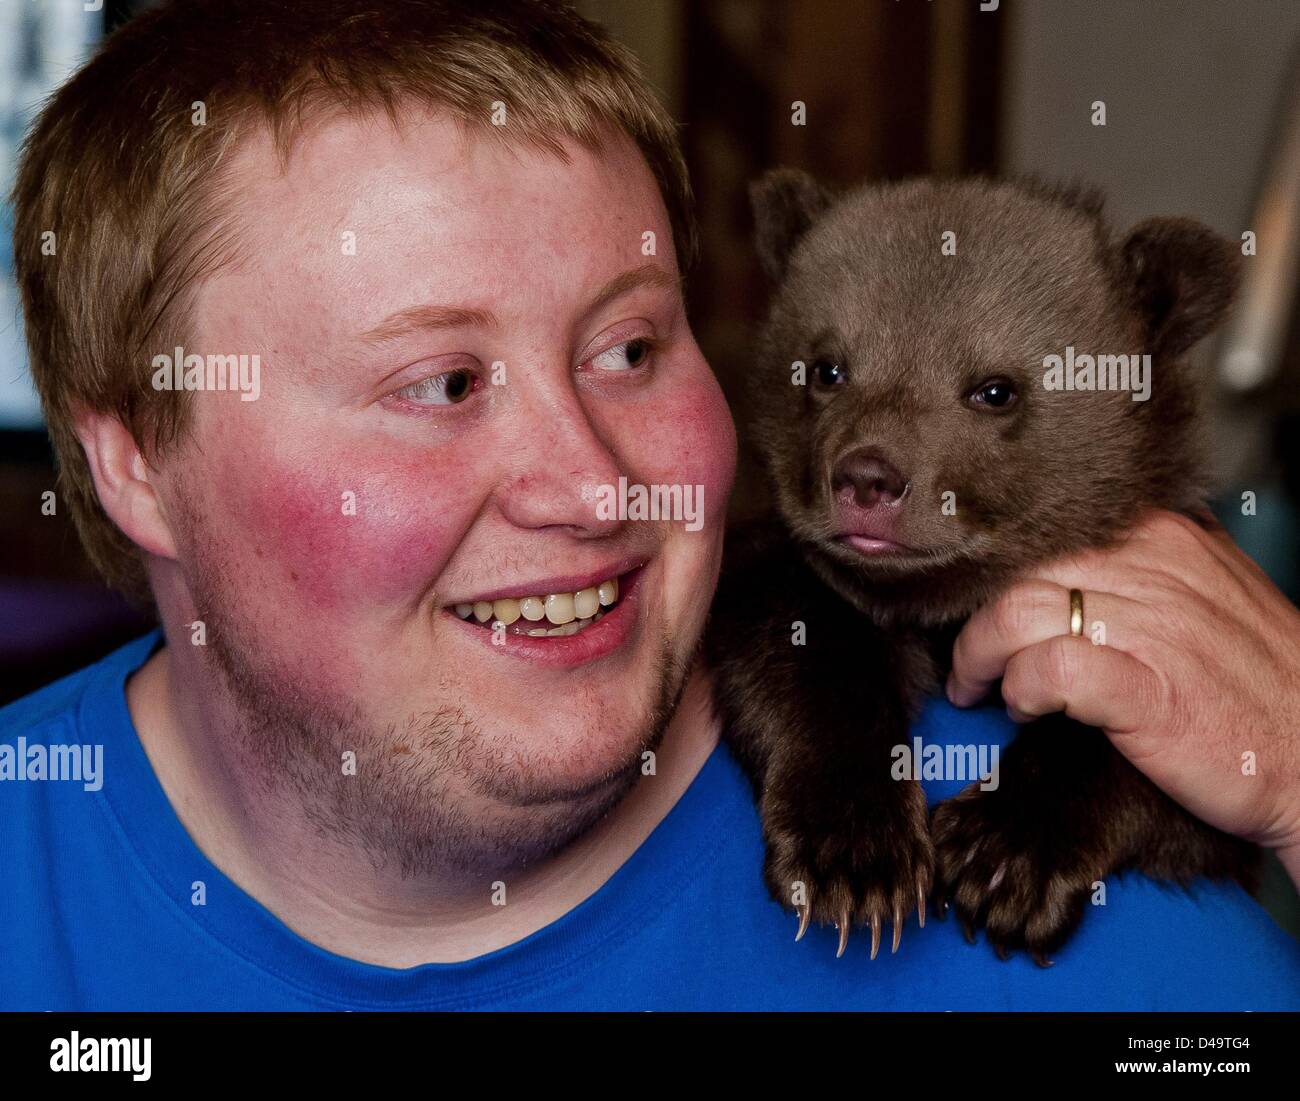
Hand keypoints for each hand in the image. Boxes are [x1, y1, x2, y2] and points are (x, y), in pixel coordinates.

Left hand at [946, 510, 1299, 885]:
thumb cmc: (1254, 681)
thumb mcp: (1205, 589)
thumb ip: (1137, 563)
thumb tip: (1055, 561)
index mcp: (1159, 536)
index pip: (1039, 532)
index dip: (991, 573)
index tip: (970, 603)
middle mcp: (1152, 569)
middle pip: (1014, 571)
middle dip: (972, 618)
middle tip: (966, 659)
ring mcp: (1150, 627)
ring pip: (1015, 612)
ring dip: (979, 655)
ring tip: (980, 686)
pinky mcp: (1146, 690)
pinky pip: (1047, 669)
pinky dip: (1018, 689)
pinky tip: (1023, 708)